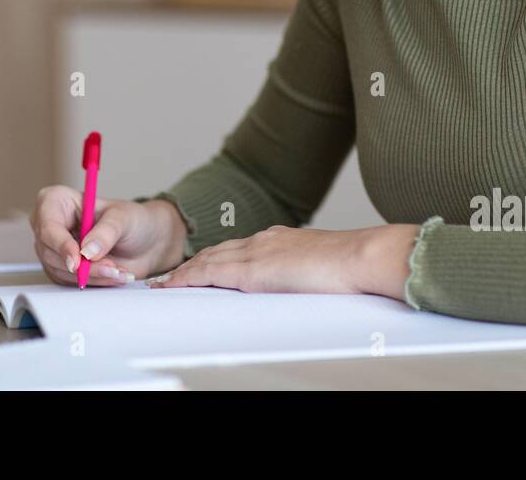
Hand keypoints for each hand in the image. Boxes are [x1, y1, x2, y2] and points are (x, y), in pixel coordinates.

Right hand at [31, 185, 186, 286]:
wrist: (147, 242)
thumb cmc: (133, 220)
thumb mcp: (123, 218)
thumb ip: (105, 232)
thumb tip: (86, 251)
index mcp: (58, 201)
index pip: (48, 224)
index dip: (60, 244)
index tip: (78, 260)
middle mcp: (51, 224)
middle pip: (50, 251)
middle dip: (82, 265)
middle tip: (111, 267)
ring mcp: (55, 248)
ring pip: (60, 270)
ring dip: (90, 276)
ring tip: (117, 271)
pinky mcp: (63, 268)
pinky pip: (69, 282)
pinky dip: (93, 282)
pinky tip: (113, 275)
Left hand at [147, 223, 419, 298]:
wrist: (361, 257)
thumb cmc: (351, 267)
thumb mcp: (320, 266)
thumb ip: (304, 271)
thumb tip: (301, 284)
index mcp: (279, 240)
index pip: (238, 249)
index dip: (215, 258)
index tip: (199, 267)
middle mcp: (263, 240)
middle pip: (217, 251)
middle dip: (193, 263)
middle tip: (170, 276)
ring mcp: (256, 252)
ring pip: (208, 260)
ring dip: (184, 271)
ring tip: (164, 283)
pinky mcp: (252, 270)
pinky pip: (209, 273)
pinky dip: (188, 278)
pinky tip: (175, 285)